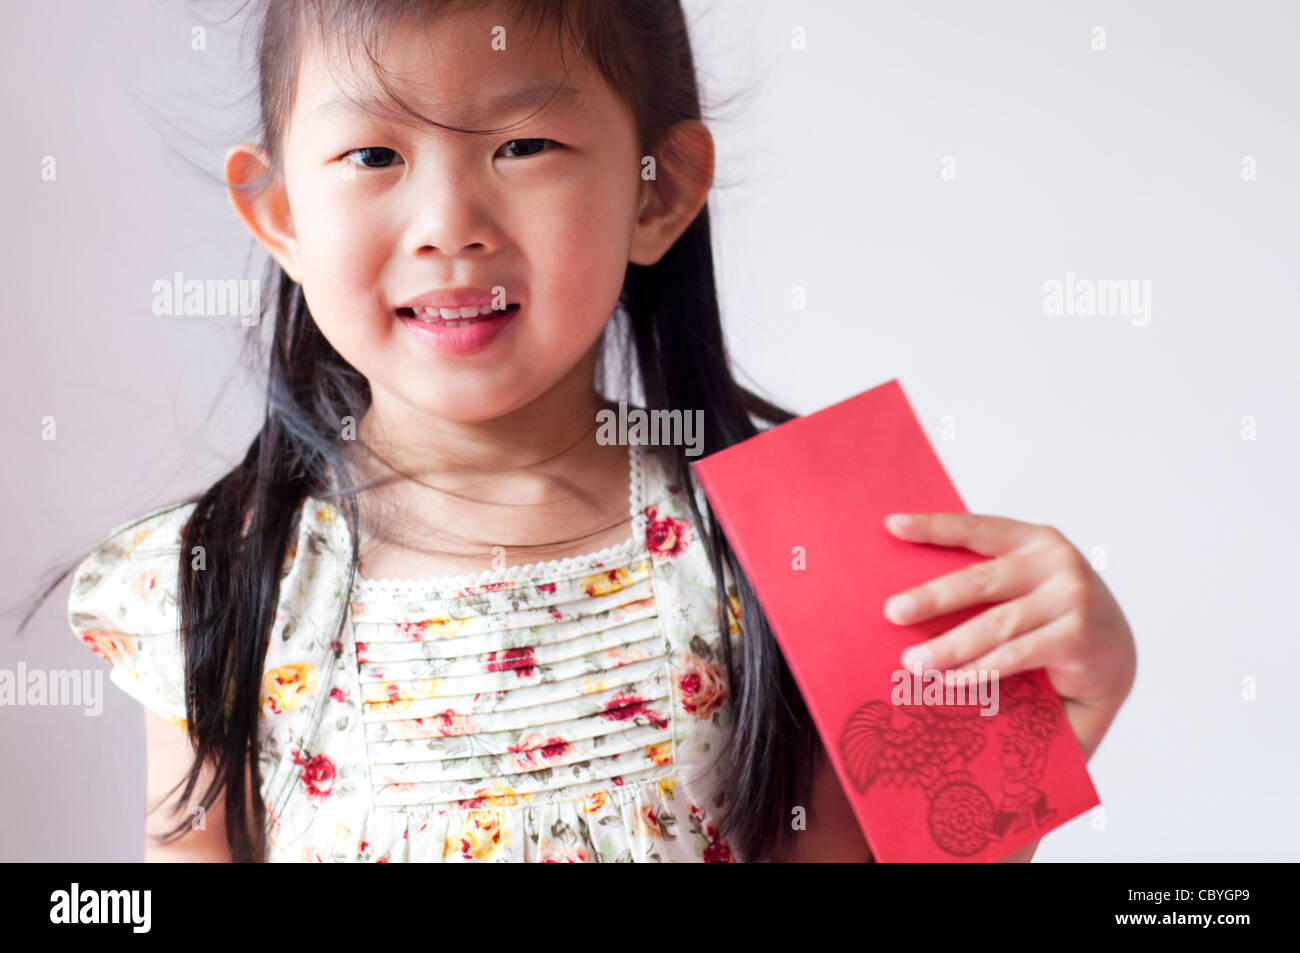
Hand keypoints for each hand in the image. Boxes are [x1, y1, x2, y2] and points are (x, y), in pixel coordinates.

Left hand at [881, 512, 1135, 759]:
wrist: (1116, 662)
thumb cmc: (1052, 623)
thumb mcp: (1023, 591)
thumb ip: (985, 587)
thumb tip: (911, 605)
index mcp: (1034, 541)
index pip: (978, 529)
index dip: (935, 526)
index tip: (892, 525)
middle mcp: (1056, 562)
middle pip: (981, 580)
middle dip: (932, 598)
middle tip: (892, 613)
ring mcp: (1071, 598)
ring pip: (997, 624)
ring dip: (950, 646)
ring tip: (914, 664)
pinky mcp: (1078, 637)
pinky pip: (1017, 654)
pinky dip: (982, 669)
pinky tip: (953, 681)